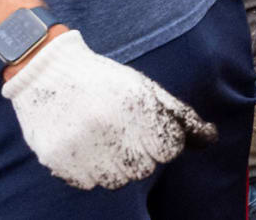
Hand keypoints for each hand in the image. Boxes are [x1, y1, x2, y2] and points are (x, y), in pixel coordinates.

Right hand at [1, 30, 215, 190]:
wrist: (45, 72)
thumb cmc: (104, 82)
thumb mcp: (145, 90)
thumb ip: (181, 116)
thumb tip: (210, 139)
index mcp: (136, 106)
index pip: (170, 149)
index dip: (163, 142)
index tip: (149, 131)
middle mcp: (109, 127)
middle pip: (144, 170)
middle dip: (139, 155)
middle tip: (122, 133)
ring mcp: (81, 146)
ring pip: (116, 182)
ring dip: (115, 167)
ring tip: (102, 140)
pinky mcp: (57, 160)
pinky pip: (87, 184)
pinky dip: (89, 171)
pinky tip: (83, 146)